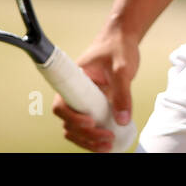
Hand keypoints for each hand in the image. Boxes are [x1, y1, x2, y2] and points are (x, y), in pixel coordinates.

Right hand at [52, 26, 138, 152]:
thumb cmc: (118, 47)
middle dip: (85, 135)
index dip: (72, 118)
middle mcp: (75, 93)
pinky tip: (107, 144)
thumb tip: (122, 120)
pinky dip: (95, 137)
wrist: (123, 39)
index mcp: (73, 81)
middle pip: (68, 122)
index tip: (91, 121)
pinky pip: (89, 126)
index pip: (62, 105)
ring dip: (89, 141)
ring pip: (77, 129)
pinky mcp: (95, 105)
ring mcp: (84, 100)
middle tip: (106, 138)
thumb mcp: (122, 68)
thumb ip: (122, 93)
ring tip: (108, 146)